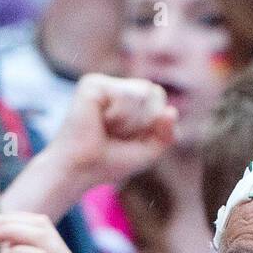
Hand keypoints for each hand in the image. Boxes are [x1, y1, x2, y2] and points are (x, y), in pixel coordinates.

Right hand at [48, 73, 177, 193]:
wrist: (80, 169)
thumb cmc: (110, 162)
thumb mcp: (148, 151)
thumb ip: (166, 134)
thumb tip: (172, 111)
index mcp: (128, 98)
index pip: (159, 96)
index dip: (153, 122)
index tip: (129, 138)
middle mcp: (116, 86)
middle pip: (155, 92)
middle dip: (143, 122)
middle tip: (117, 134)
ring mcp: (103, 83)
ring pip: (142, 93)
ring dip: (130, 122)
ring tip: (107, 129)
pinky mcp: (92, 83)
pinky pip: (125, 95)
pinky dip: (118, 116)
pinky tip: (99, 121)